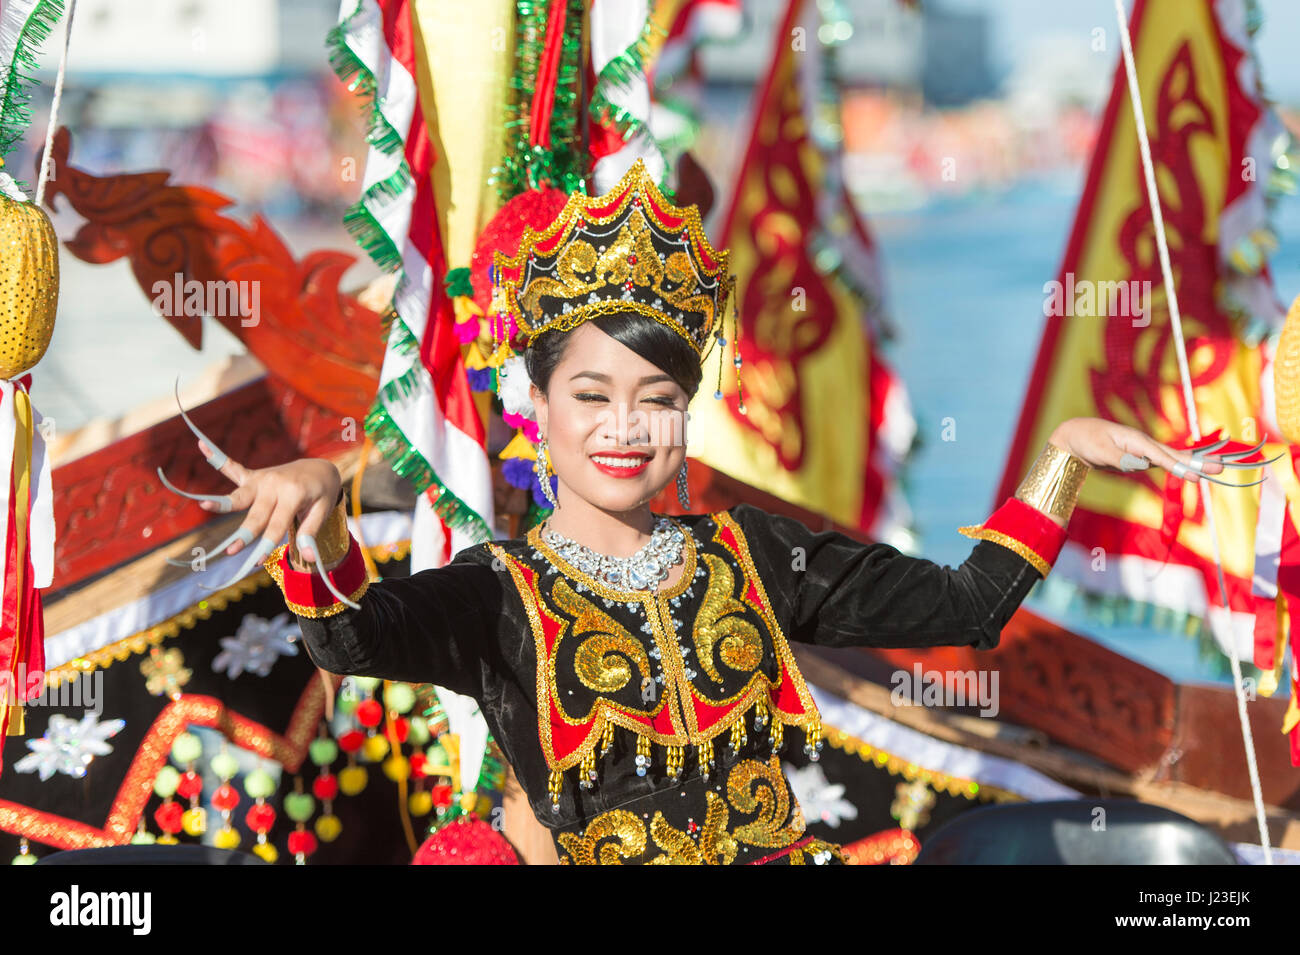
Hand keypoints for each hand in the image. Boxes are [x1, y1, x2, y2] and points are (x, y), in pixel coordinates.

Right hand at [194, 440, 341, 561]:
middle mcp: (274, 485)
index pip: (277, 524)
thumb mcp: (322, 512)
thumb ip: (310, 533)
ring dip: (222, 503)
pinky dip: (216, 457)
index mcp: (293, 494)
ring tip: (203, 505)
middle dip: (244, 535)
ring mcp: (262, 478)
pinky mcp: (253, 475)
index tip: (257, 562)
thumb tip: (308, 558)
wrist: (318, 469)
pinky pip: (232, 468)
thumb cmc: (319, 495)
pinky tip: (201, 445)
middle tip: (230, 551)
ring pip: (240, 496)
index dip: (267, 545)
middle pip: (256, 515)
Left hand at [1047, 418, 1224, 479]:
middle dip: (1197, 462)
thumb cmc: (1087, 441)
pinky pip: (1164, 463)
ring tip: (1217, 467)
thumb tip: (1142, 466)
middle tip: (1221, 468)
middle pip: (1175, 455)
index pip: (1162, 456)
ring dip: (1194, 464)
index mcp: (1136, 440)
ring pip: (1172, 458)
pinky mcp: (1140, 458)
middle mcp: (1144, 445)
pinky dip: (1180, 466)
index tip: (1195, 477)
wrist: (1077, 435)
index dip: (1179, 467)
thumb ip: (1121, 459)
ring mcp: (1143, 451)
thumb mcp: (1100, 451)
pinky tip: (1195, 469)